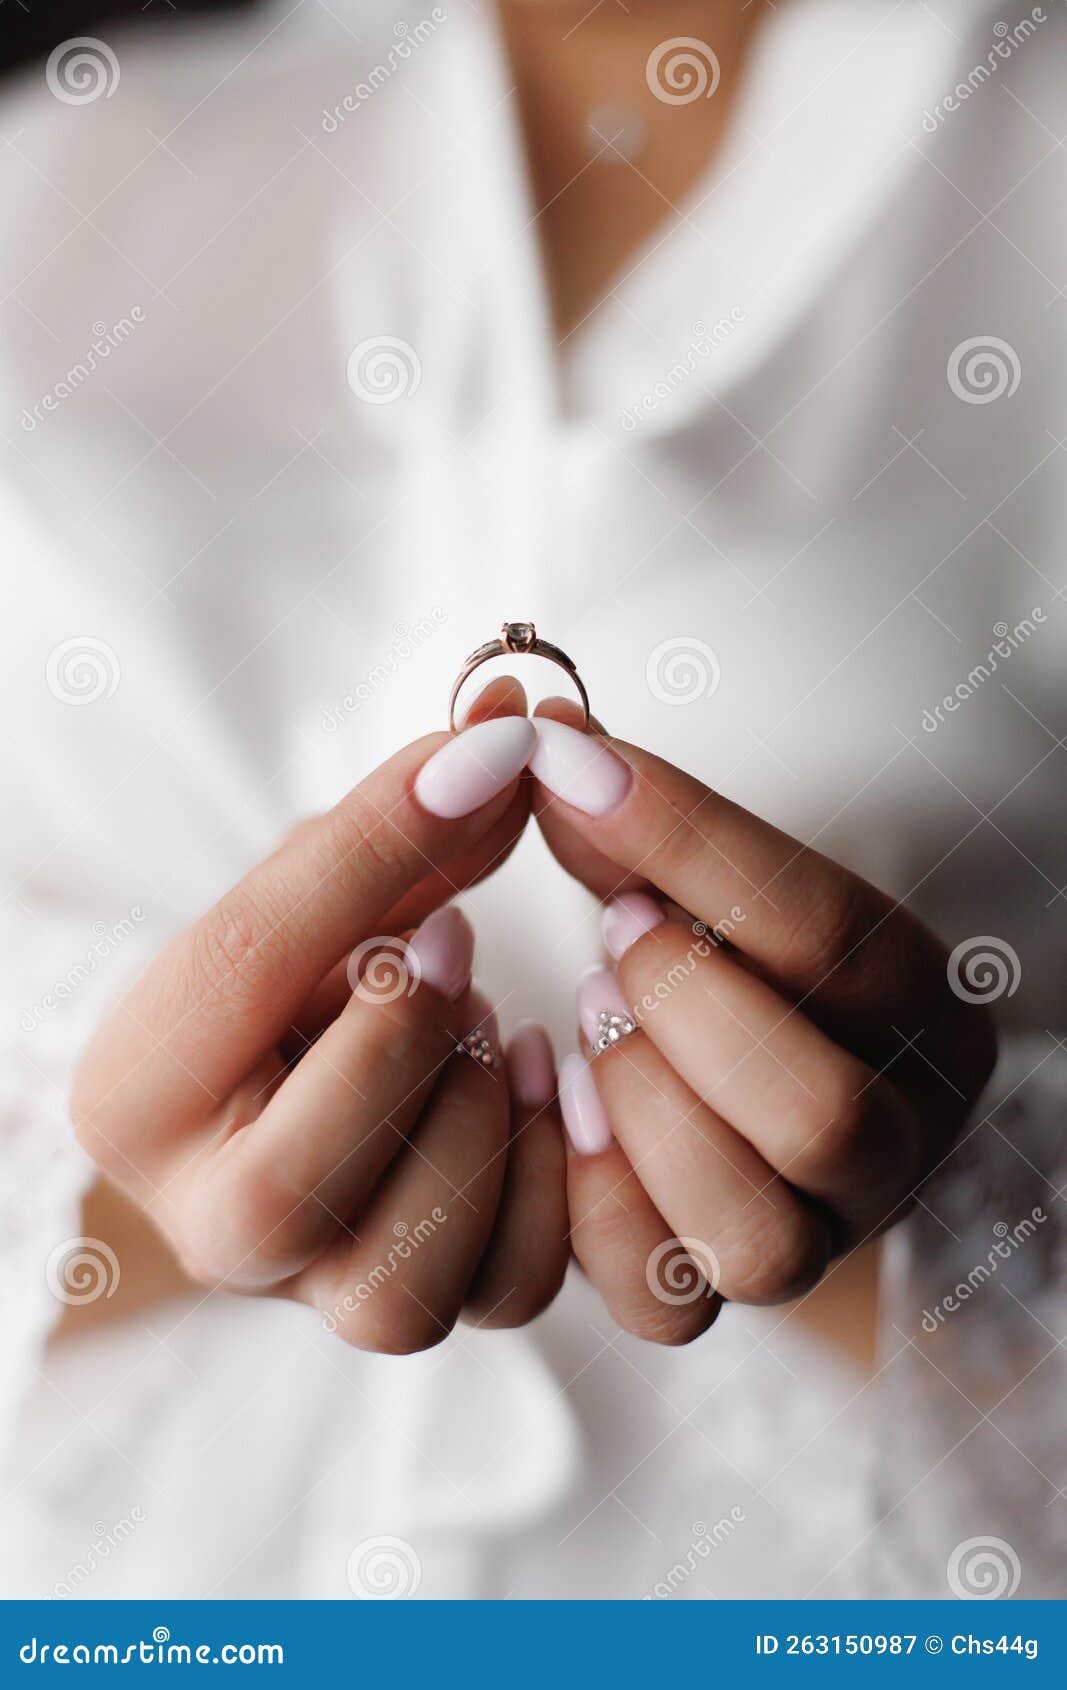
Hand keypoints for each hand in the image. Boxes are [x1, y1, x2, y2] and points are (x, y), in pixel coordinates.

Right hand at [71, 682, 568, 1350]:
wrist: (299, 1088)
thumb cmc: (299, 975)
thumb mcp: (322, 890)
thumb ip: (399, 819)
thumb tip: (509, 720)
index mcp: (134, 1094)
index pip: (238, 972)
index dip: (371, 861)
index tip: (479, 767)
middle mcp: (207, 1223)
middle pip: (290, 1191)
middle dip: (402, 1048)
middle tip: (451, 947)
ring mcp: (312, 1288)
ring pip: (401, 1284)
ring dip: (473, 1127)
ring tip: (485, 1024)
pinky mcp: (414, 1302)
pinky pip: (507, 1292)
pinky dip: (548, 1180)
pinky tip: (538, 1085)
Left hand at [528, 699, 997, 1345]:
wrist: (746, 1078)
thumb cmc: (734, 961)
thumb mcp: (717, 884)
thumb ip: (645, 828)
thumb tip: (550, 744)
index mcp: (922, 1006)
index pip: (824, 932)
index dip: (686, 850)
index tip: (577, 775)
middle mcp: (897, 1137)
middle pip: (818, 1114)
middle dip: (686, 1013)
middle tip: (612, 939)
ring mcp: (819, 1234)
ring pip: (755, 1238)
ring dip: (645, 1117)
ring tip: (590, 1025)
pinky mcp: (724, 1296)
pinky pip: (668, 1307)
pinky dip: (598, 1208)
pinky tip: (567, 1111)